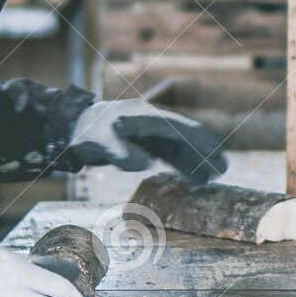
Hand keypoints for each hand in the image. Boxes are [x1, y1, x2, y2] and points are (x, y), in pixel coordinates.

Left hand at [63, 98, 227, 182]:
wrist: (72, 126)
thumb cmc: (86, 130)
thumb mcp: (100, 140)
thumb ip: (121, 151)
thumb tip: (145, 163)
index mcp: (147, 118)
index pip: (180, 130)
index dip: (199, 142)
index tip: (216, 153)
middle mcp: (153, 124)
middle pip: (184, 139)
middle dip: (204, 154)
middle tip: (223, 171)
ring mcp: (149, 135)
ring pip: (178, 149)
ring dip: (195, 162)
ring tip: (213, 179)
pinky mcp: (144, 145)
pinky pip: (168, 156)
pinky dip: (181, 166)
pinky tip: (192, 179)